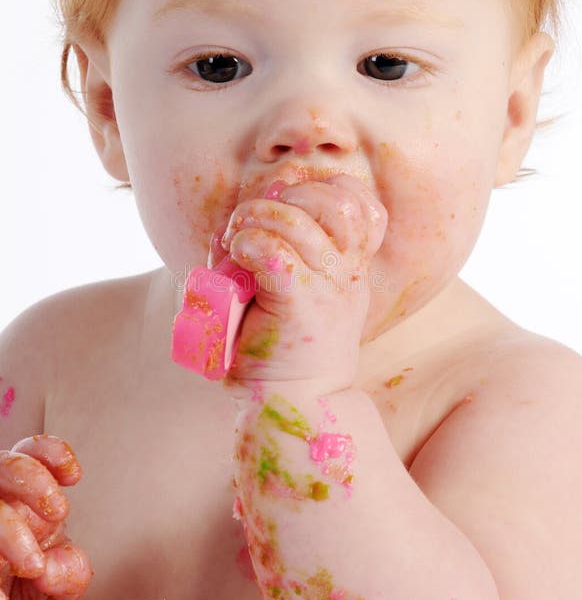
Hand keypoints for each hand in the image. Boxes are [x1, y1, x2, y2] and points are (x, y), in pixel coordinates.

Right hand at [0, 435, 92, 599]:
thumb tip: (50, 563)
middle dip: (33, 480)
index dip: (51, 452)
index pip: (31, 453)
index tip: (75, 477)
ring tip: (33, 568)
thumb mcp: (62, 590)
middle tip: (60, 511)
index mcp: (25, 501)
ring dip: (14, 537)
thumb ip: (71, 572)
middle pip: (1, 464)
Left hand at [212, 173, 386, 389]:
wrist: (296, 408)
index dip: (328, 191)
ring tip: (238, 239)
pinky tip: (238, 256)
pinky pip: (273, 251)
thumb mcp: (295, 298)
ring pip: (297, 221)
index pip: (361, 206)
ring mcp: (328, 289)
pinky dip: (247, 243)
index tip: (293, 207)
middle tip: (255, 222)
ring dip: (258, 217)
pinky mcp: (300, 305)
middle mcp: (347, 275)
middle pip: (335, 202)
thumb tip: (241, 218)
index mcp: (350, 269)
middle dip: (287, 197)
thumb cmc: (283, 354)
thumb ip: (280, 256)